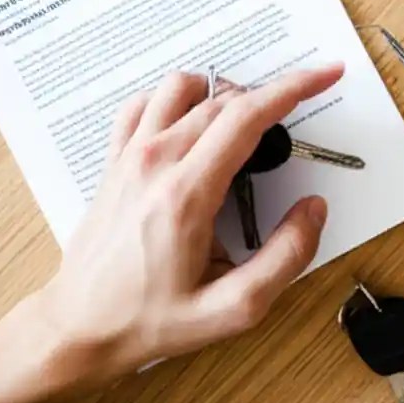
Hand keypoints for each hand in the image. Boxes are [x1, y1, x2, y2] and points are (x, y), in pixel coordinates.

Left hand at [32, 64, 343, 386]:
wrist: (79, 327)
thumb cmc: (150, 321)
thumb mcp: (233, 309)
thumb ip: (285, 257)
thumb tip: (313, 210)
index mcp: (187, 195)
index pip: (247, 117)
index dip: (294, 88)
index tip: (324, 75)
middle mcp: (154, 164)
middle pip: (221, 100)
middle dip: (268, 96)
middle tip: (292, 121)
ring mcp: (129, 158)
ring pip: (180, 88)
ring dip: (220, 92)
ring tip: (243, 122)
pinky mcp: (113, 162)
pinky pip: (143, 104)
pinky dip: (175, 100)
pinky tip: (191, 123)